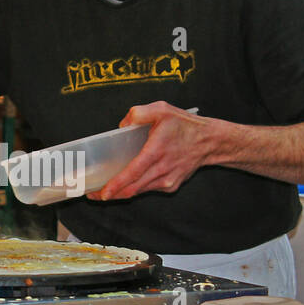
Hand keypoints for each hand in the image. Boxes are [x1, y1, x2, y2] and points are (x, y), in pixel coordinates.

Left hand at [90, 102, 215, 200]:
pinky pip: (148, 189)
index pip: (132, 174)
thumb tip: (122, 125)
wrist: (210, 142)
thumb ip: (138, 113)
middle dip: (110, 195)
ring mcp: (167, 181)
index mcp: (156, 152)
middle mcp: (161, 171)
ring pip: (139, 191)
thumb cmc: (185, 126)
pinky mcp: (170, 186)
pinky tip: (128, 182)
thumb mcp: (162, 109)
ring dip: (122, 193)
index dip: (115, 186)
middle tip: (93, 194)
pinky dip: (136, 188)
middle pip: (132, 190)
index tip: (102, 193)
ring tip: (106, 190)